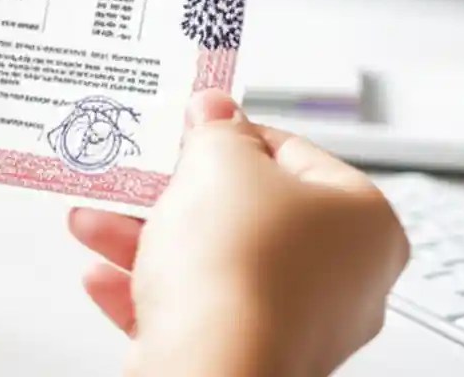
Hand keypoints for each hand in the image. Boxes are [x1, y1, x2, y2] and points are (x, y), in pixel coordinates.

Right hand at [69, 90, 408, 376]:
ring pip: (215, 264)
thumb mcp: (218, 162)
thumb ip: (216, 130)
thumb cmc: (239, 269)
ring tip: (99, 223)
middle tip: (144, 177)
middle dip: (176, 195)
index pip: (292, 154)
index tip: (192, 129)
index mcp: (364, 219)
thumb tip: (216, 112)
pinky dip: (151, 289)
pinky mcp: (256, 355)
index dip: (231, 135)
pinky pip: (199, 311)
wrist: (212, 365)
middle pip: (246, 213)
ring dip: (148, 239)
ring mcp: (302, 322)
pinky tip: (108, 275)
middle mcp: (346, 277)